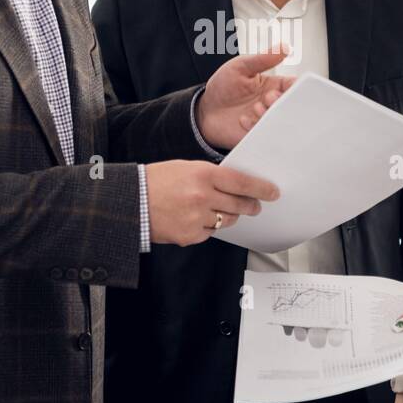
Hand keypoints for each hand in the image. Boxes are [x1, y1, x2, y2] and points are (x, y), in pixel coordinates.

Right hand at [146, 160, 279, 245]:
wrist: (130, 201)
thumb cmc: (157, 181)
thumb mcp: (186, 168)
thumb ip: (211, 176)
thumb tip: (235, 185)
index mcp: (203, 174)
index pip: (242, 183)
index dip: (261, 189)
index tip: (272, 192)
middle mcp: (202, 196)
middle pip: (239, 205)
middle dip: (249, 206)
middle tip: (254, 206)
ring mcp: (196, 218)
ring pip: (227, 221)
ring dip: (227, 216)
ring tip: (215, 209)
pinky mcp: (189, 235)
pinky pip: (210, 233)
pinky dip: (207, 227)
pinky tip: (195, 219)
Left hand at [196, 46, 295, 149]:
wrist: (204, 111)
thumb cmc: (222, 87)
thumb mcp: (241, 66)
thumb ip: (263, 59)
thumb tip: (284, 47)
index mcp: (275, 86)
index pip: (295, 86)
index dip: (299, 87)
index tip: (294, 87)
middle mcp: (273, 105)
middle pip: (292, 106)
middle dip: (284, 102)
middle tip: (269, 97)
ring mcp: (266, 121)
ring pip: (281, 122)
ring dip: (270, 115)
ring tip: (256, 108)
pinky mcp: (258, 135)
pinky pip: (266, 135)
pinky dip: (257, 127)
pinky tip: (243, 120)